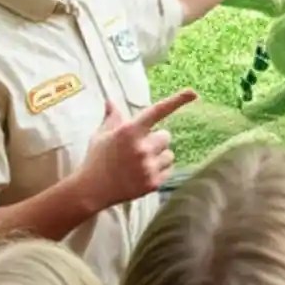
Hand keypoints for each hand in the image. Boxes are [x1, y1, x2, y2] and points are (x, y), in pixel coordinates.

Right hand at [80, 88, 198, 205]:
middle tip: (138, 149)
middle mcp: (141, 148)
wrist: (91, 191)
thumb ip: (112, 118)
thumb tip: (111, 101)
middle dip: (155, 140)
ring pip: (169, 154)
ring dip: (159, 156)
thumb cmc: (96, 159)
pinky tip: (141, 173)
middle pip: (166, 136)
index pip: (157, 111)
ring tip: (139, 163)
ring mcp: (148, 166)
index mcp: (129, 131)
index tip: (193, 93)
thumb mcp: (101, 135)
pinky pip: (168, 169)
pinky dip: (159, 170)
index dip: (176, 101)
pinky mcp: (153, 182)